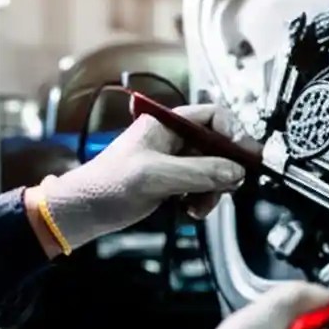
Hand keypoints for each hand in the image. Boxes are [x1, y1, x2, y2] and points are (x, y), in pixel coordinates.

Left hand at [37, 103, 250, 252]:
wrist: (84, 211)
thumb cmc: (106, 184)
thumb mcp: (156, 175)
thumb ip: (199, 172)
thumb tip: (235, 171)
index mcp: (167, 124)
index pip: (213, 117)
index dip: (233, 134)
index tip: (244, 156)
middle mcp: (173, 139)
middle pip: (218, 146)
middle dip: (225, 169)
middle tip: (228, 186)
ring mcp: (174, 162)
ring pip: (213, 170)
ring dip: (214, 189)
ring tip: (201, 205)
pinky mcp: (173, 183)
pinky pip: (202, 187)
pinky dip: (203, 199)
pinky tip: (190, 210)